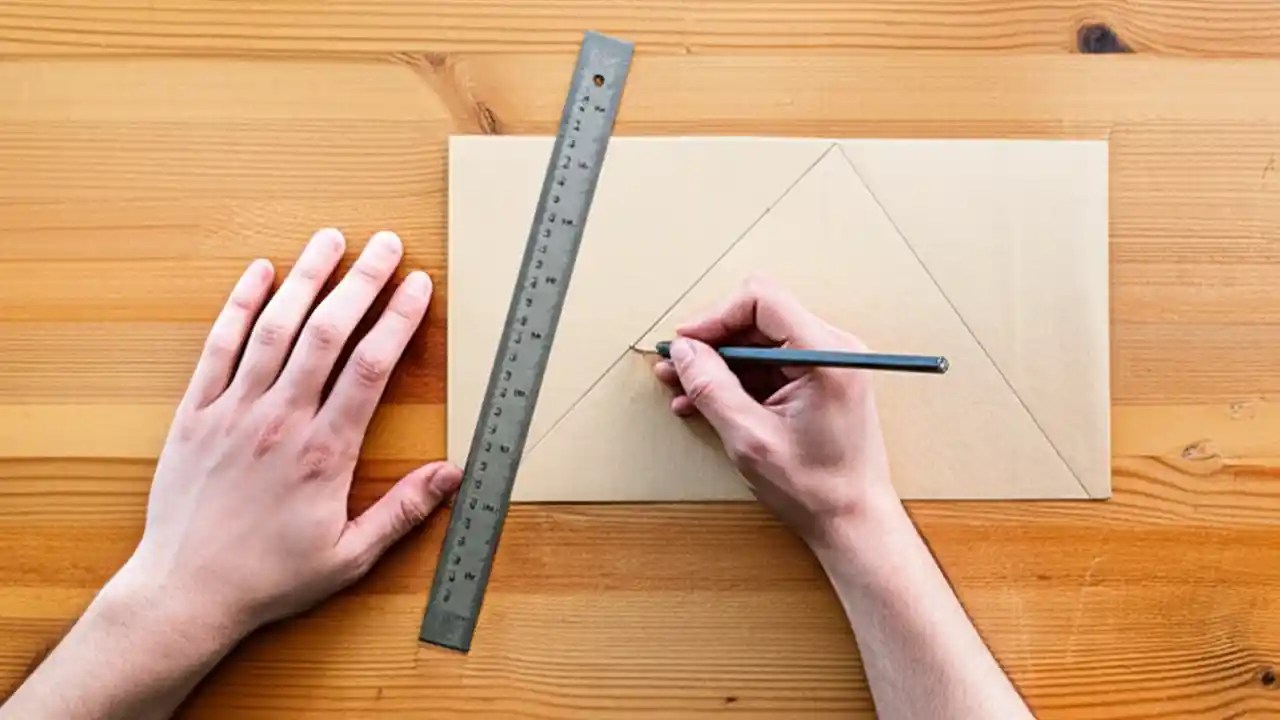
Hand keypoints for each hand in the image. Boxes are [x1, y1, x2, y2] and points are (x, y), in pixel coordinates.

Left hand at [115, 228, 460, 639]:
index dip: (399, 318)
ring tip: (330, 238)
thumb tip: (452, 473)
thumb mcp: (351, 557)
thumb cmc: (271, 578)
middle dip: (362, 280)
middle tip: (387, 243)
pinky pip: (218, 347)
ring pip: (275, 328)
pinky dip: (239, 305)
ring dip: (306, 277)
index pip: (371, 367)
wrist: (186, 592)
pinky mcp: (195, 414)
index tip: (418, 285)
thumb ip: (403, 511)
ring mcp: (234, 411)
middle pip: (328, 332)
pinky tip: (259, 273)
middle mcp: (280, 420)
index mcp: (324, 452)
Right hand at [653, 276, 893, 545]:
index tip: (685, 344)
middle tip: (674, 366)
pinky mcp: (817, 381)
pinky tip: (702, 401)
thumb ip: (712, 388)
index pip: (762, 300)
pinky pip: (767, 365)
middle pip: (757, 318)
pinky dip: (735, 379)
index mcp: (826, 355)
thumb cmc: (816, 488)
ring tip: (680, 386)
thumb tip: (683, 351)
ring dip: (717, 363)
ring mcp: (826, 364)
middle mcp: (832, 349)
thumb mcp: (750, 439)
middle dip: (711, 341)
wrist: (853, 521)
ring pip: (757, 341)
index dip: (714, 317)